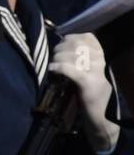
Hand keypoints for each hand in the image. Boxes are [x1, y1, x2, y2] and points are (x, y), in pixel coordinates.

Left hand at [49, 33, 118, 154]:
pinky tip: (52, 70)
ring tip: (53, 66)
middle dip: (60, 48)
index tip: (61, 47)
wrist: (102, 117)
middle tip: (54, 58)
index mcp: (101, 58)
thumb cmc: (91, 95)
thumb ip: (81, 59)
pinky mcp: (88, 84)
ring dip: (57, 58)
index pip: (86, 37)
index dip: (70, 39)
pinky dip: (58, 67)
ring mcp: (95, 72)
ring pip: (72, 55)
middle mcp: (100, 62)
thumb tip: (61, 47)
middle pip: (76, 44)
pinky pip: (70, 70)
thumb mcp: (89, 73)